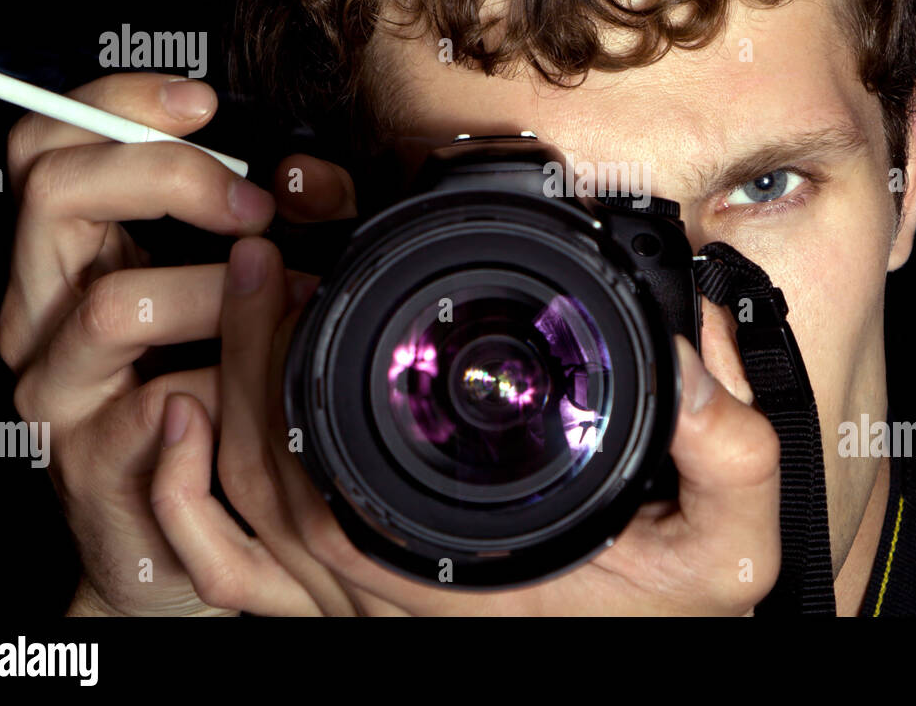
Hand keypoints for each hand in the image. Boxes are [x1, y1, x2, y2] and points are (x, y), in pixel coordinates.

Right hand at [0, 72, 320, 614]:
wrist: (168, 531)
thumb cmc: (210, 391)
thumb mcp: (237, 284)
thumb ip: (273, 221)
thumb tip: (311, 179)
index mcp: (69, 253)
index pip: (51, 143)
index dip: (117, 102)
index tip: (202, 103)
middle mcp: (39, 308)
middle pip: (56, 191)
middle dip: (170, 178)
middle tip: (253, 206)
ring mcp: (55, 382)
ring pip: (112, 303)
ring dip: (219, 296)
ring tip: (284, 302)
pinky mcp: (88, 453)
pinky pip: (163, 399)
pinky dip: (230, 385)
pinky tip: (259, 388)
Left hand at [151, 233, 782, 614]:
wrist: (641, 654)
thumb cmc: (662, 611)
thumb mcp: (727, 545)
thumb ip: (726, 448)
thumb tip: (681, 356)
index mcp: (458, 560)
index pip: (325, 467)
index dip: (281, 361)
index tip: (287, 271)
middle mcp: (393, 588)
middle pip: (257, 470)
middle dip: (240, 348)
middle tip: (254, 261)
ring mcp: (368, 599)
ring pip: (235, 512)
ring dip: (217, 402)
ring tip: (239, 305)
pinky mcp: (365, 596)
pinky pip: (235, 570)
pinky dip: (189, 503)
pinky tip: (188, 428)